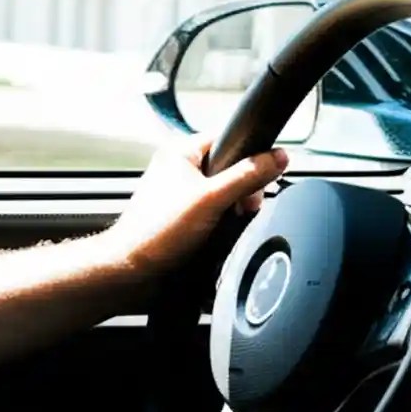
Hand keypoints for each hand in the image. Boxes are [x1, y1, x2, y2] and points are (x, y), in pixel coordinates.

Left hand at [108, 134, 288, 276]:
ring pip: (224, 195)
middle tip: (240, 208)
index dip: (250, 158)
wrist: (133, 272)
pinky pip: (214, 214)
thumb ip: (248, 176)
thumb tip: (277, 158)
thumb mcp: (212, 198)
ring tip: (225, 226)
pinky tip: (217, 236)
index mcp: (181, 151)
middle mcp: (179, 169)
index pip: (229, 139)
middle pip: (231, 169)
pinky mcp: (182, 219)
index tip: (260, 178)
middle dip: (242, 192)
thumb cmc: (156, 232)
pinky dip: (221, 225)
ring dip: (232, 211)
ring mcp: (180, 195)